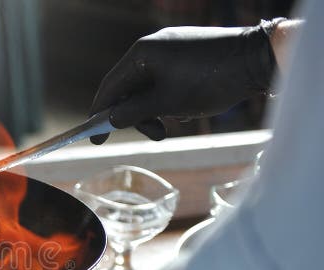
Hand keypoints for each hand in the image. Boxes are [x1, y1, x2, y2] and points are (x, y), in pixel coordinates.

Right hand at [89, 25, 275, 143]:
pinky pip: (166, 79)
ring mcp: (171, 48)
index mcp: (141, 54)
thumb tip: (111, 120)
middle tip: (156, 135)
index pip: (109, 87)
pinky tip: (186, 108)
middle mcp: (152, 46)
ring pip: (149, 86)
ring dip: (155, 110)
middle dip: (138, 116)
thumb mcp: (167, 103)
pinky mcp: (187, 52)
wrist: (258, 59)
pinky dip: (168, 98)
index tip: (95, 139)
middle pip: (129, 88)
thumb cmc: (210, 81)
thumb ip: (134, 113)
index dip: (100, 114)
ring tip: (176, 123)